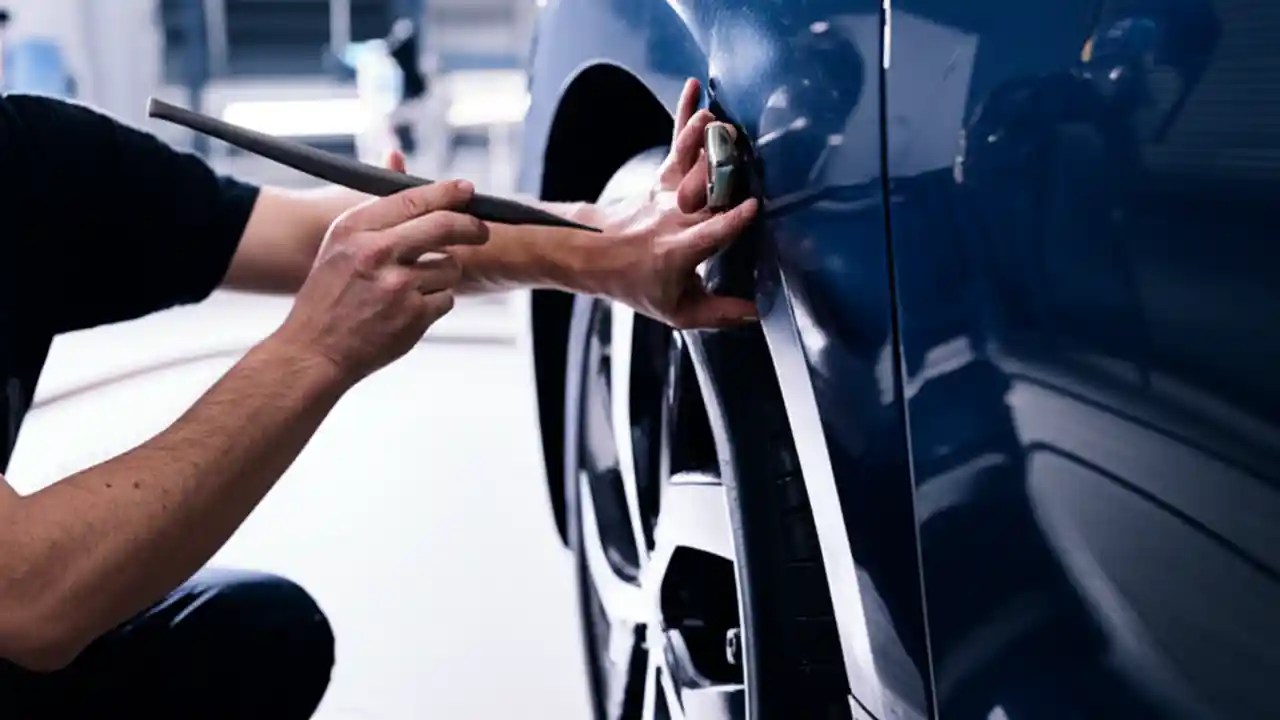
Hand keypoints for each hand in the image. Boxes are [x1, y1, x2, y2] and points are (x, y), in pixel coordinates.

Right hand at [272, 179, 488, 380]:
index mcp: (355, 229)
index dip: (447, 192)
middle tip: (481, 231)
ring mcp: (397, 285)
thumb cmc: (329, 294)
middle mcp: (376, 252)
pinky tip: (408, 311)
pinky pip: (446, 298)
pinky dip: (435, 303)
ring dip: (443, 274)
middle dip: (472, 226)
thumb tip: (397, 157)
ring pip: (450, 265)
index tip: (466, 189)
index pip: (413, 199)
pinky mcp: (413, 315)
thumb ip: (376, 206)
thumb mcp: (341, 242)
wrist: (314, 350)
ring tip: (413, 286)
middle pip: (445, 226)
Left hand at [590, 78, 758, 329]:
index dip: (731, 222)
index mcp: (680, 252)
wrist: (595, 255)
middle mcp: (675, 218)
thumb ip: (719, 313)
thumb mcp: (677, 312)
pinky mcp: (664, 177)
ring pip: (687, 163)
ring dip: (700, 139)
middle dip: (721, 173)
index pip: (710, 235)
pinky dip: (685, 115)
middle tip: (741, 152)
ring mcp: (669, 194)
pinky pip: (678, 144)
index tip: (754, 207)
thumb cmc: (638, 283)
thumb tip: (757, 312)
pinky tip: (694, 89)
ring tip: (713, 118)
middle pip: (704, 193)